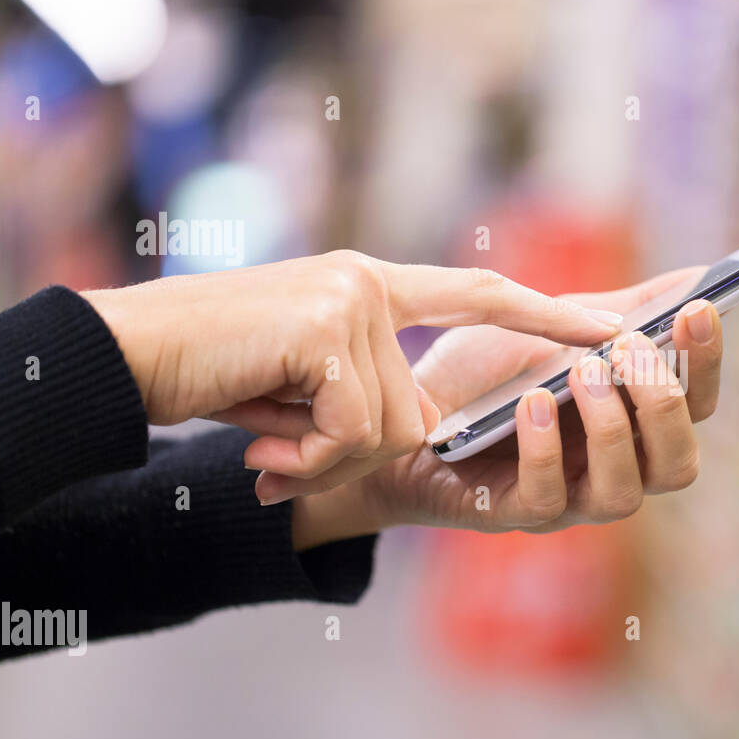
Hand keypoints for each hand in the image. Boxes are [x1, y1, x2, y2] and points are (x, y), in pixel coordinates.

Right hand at [82, 251, 623, 502]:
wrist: (127, 358)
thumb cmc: (213, 374)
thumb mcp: (305, 381)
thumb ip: (366, 388)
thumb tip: (412, 435)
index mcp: (370, 285)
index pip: (478, 293)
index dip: (546, 314)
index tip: (611, 328)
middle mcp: (366, 283)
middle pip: (419, 409)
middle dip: (354, 451)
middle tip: (285, 444)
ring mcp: (348, 300)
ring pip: (392, 426)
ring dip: (325, 454)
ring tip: (267, 433)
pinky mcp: (327, 329)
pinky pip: (356, 430)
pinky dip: (309, 455)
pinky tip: (262, 438)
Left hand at [293, 267, 723, 544]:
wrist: (392, 403)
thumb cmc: (482, 372)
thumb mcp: (554, 325)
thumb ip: (622, 307)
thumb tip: (697, 275)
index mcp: (632, 422)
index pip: (698, 406)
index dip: (706, 362)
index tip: (698, 309)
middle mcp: (612, 468)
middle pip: (678, 463)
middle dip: (663, 403)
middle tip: (628, 348)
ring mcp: (567, 498)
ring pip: (625, 492)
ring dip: (612, 429)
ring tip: (584, 372)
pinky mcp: (513, 513)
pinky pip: (548, 498)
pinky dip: (545, 449)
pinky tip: (531, 403)